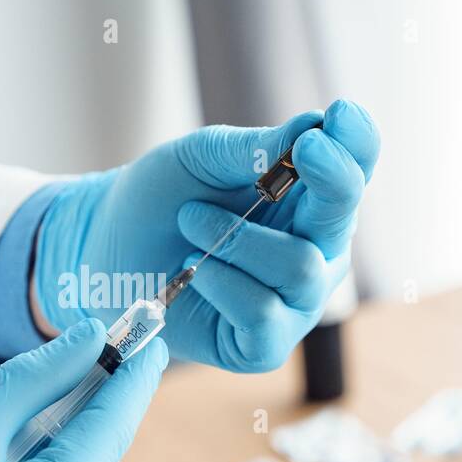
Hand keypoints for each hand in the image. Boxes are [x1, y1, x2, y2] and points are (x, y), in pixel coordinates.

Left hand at [33, 100, 378, 370]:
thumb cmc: (158, 201)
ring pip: (302, 268)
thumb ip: (255, 148)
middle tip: (303, 150)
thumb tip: (315, 127)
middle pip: (344, 218)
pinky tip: (192, 271)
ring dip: (239, 239)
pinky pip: (264, 313)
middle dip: (330, 179)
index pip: (354, 172)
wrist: (104, 250)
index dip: (357, 145)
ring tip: (189, 223)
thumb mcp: (201, 159)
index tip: (339, 115)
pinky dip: (223, 283)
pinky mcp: (263, 345)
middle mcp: (314, 252)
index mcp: (308, 202)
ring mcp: (293, 302)